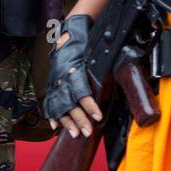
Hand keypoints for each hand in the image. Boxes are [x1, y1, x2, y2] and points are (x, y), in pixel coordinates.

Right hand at [43, 14, 101, 136]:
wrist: (66, 36)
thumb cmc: (84, 45)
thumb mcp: (95, 54)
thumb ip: (103, 68)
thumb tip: (121, 80)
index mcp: (74, 68)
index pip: (81, 89)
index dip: (89, 105)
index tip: (98, 117)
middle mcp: (62, 76)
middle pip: (69, 101)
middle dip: (79, 118)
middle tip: (88, 132)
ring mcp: (54, 81)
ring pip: (58, 105)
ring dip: (67, 121)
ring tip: (75, 135)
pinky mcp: (50, 84)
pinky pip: (49, 102)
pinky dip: (52, 115)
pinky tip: (56, 127)